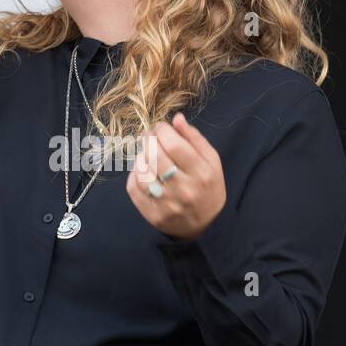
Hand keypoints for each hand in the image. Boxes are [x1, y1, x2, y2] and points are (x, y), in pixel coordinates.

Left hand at [126, 112, 225, 240]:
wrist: (206, 226)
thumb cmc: (209, 187)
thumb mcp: (212, 161)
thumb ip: (195, 138)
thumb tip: (176, 119)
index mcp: (201, 173)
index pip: (175, 145)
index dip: (162, 130)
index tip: (160, 127)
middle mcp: (184, 189)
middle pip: (156, 156)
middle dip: (148, 139)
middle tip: (149, 136)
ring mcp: (167, 204)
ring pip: (142, 171)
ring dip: (140, 156)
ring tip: (147, 153)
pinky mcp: (153, 214)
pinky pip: (134, 188)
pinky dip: (134, 174)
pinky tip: (143, 170)